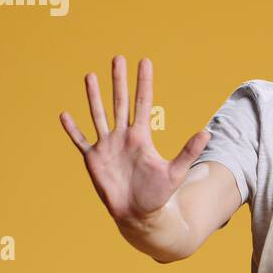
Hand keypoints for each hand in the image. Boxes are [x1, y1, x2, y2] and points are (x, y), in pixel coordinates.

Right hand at [59, 56, 211, 225]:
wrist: (138, 214)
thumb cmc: (158, 194)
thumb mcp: (175, 173)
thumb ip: (188, 152)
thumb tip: (207, 134)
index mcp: (141, 136)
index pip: (143, 102)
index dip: (144, 82)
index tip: (144, 62)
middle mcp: (123, 136)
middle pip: (120, 102)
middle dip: (119, 80)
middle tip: (118, 58)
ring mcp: (107, 146)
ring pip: (99, 115)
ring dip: (94, 96)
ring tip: (90, 75)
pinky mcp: (94, 159)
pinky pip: (81, 141)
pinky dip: (73, 129)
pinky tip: (65, 115)